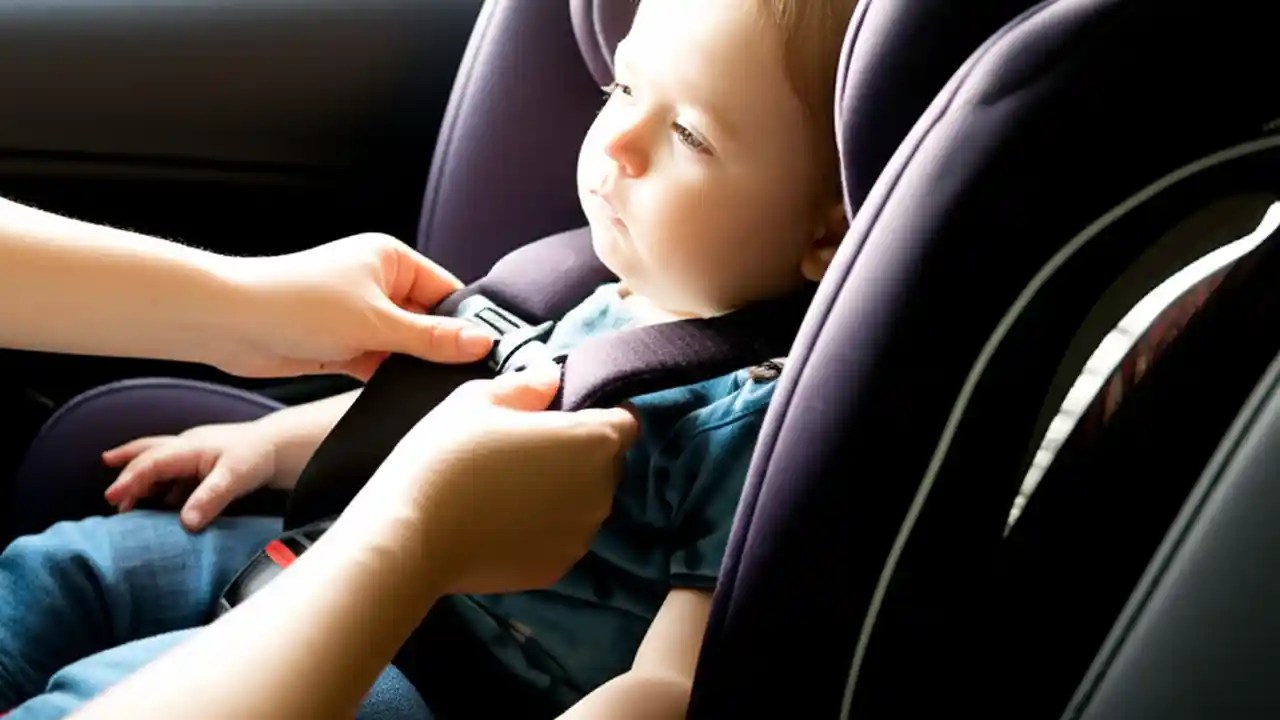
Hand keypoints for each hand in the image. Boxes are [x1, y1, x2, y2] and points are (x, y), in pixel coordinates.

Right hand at [102, 421, 279, 531]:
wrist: (283, 445)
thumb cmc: (258, 456)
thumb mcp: (234, 478)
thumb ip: (209, 499)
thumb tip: (185, 524)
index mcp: (189, 447)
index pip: (152, 463)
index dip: (130, 480)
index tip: (112, 498)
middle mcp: (188, 447)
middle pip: (148, 454)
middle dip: (126, 469)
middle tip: (108, 492)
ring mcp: (197, 454)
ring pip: (161, 463)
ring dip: (143, 479)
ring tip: (126, 498)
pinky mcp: (207, 465)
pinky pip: (178, 474)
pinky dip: (165, 487)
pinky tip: (165, 504)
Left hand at [213, 233, 495, 379]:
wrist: (230, 323)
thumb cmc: (296, 303)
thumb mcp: (377, 323)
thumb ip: (432, 339)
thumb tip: (482, 343)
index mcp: (391, 259)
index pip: (447, 291)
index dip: (466, 323)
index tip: (487, 355)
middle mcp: (377, 283)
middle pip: (427, 321)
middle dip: (438, 349)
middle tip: (461, 380)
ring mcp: (358, 315)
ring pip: (403, 346)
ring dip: (410, 365)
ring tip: (427, 388)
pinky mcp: (341, 344)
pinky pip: (378, 362)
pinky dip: (387, 377)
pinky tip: (400, 393)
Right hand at [340, 364, 640, 594]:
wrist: (411, 536)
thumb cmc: (447, 456)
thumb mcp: (478, 401)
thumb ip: (527, 386)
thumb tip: (551, 376)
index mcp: (592, 442)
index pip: (626, 420)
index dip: (601, 412)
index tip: (564, 413)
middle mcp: (601, 492)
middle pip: (607, 463)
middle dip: (580, 452)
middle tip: (529, 448)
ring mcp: (581, 536)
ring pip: (585, 502)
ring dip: (564, 491)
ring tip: (512, 487)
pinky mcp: (558, 569)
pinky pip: (562, 536)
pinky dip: (545, 527)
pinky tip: (504, 520)